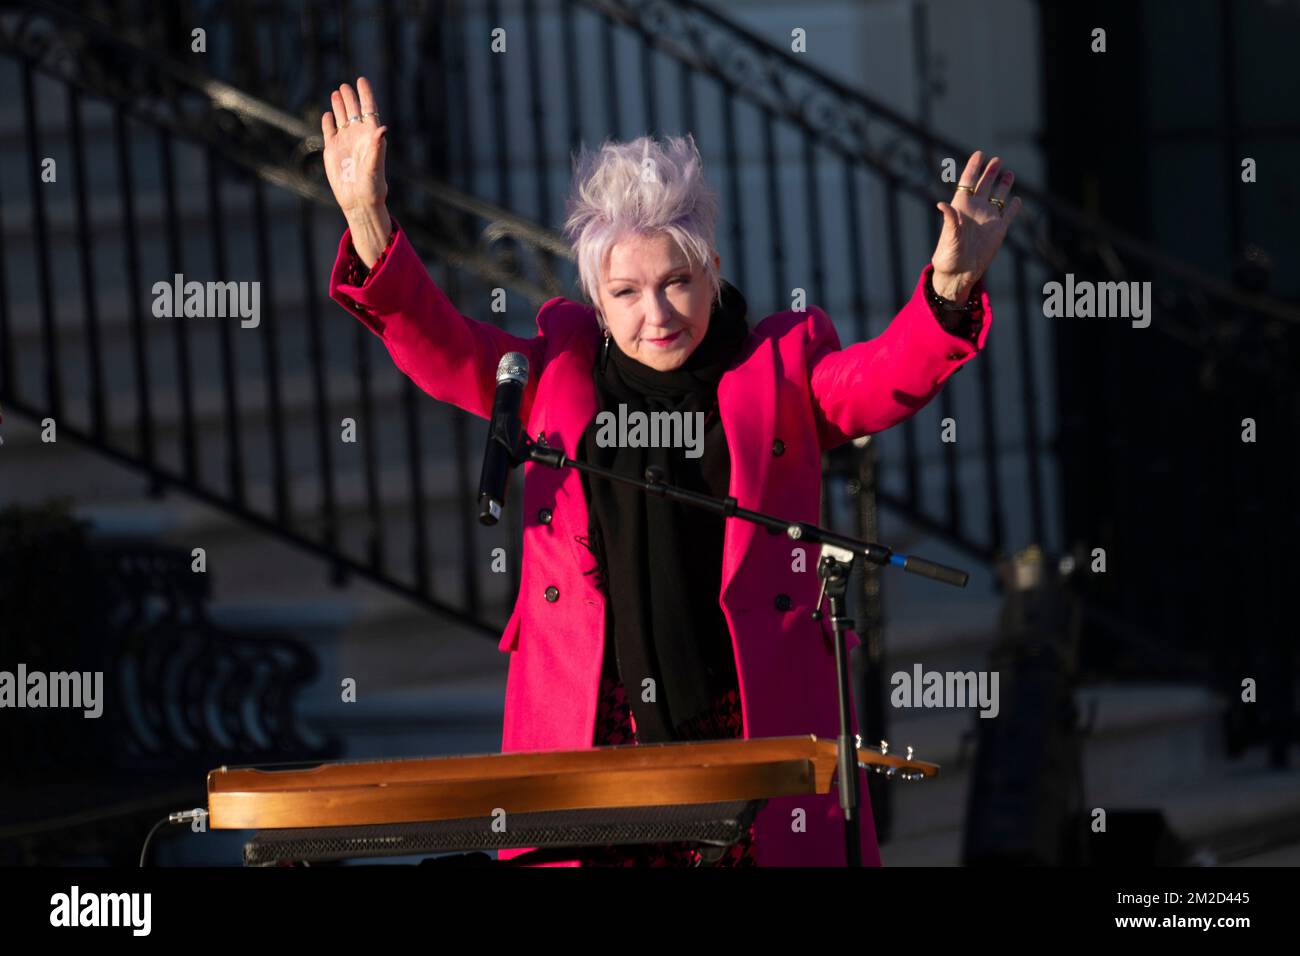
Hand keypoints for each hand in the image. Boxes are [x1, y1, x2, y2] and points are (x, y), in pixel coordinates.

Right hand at [322, 77, 387, 214]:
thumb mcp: (375, 165)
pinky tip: (328, 115)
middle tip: (346, 85)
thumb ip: (377, 146)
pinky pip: (330, 131)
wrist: (358, 201)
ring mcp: (345, 142)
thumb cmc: (372, 186)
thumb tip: (381, 128)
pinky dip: (328, 122)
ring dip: (339, 105)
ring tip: (337, 92)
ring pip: (341, 118)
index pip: (369, 109)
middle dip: (351, 98)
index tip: (361, 80)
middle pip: (354, 111)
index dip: (365, 94)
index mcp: (370, 136)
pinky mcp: (332, 150)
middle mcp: (358, 136)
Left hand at [931, 151, 1021, 302]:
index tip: (980, 153)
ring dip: (1003, 185)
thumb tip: (941, 204)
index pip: (968, 182)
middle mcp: (975, 210)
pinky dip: (1013, 207)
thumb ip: (949, 220)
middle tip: (996, 159)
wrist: (959, 274)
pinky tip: (1017, 200)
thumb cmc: (948, 256)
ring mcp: (988, 219)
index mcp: (961, 207)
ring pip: (997, 197)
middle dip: (990, 172)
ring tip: (1008, 172)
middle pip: (984, 185)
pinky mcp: (999, 230)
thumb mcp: (949, 237)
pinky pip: (1007, 214)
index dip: (974, 167)